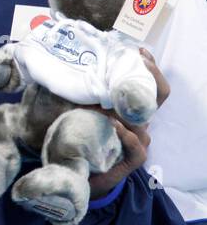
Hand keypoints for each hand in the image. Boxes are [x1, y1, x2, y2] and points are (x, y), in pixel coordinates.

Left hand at [87, 48, 165, 194]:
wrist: (77, 172)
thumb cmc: (79, 137)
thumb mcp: (79, 111)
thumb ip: (80, 95)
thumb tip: (67, 71)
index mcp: (127, 109)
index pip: (147, 86)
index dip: (149, 68)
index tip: (139, 52)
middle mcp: (138, 122)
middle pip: (157, 97)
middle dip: (152, 76)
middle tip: (139, 61)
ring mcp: (139, 139)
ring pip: (145, 120)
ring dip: (126, 107)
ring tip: (109, 97)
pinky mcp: (135, 158)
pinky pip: (137, 144)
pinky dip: (127, 134)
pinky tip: (114, 125)